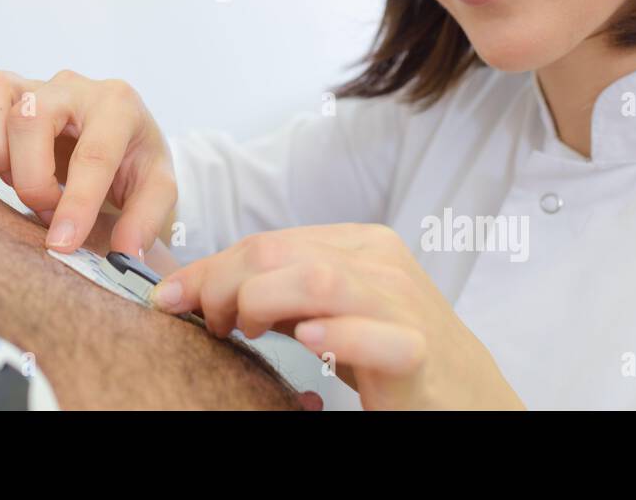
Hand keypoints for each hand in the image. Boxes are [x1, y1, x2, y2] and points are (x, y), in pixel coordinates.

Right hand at [0, 68, 176, 257]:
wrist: (117, 136)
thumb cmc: (133, 162)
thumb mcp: (156, 190)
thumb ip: (144, 221)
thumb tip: (123, 254)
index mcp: (118, 106)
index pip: (93, 153)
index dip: (76, 203)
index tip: (63, 244)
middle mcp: (71, 85)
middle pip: (28, 118)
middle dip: (30, 178)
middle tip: (45, 208)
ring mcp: (30, 82)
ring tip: (15, 180)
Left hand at [151, 223, 525, 409]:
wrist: (466, 395)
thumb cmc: (388, 350)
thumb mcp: (327, 312)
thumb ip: (277, 293)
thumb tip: (200, 287)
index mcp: (358, 243)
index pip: (267, 240)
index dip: (210, 266)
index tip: (169, 296)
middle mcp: (380, 262)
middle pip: (281, 254)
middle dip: (224, 283)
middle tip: (207, 321)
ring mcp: (403, 302)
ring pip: (317, 279)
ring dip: (261, 301)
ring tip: (243, 330)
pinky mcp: (419, 350)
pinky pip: (375, 334)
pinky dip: (336, 334)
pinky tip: (308, 340)